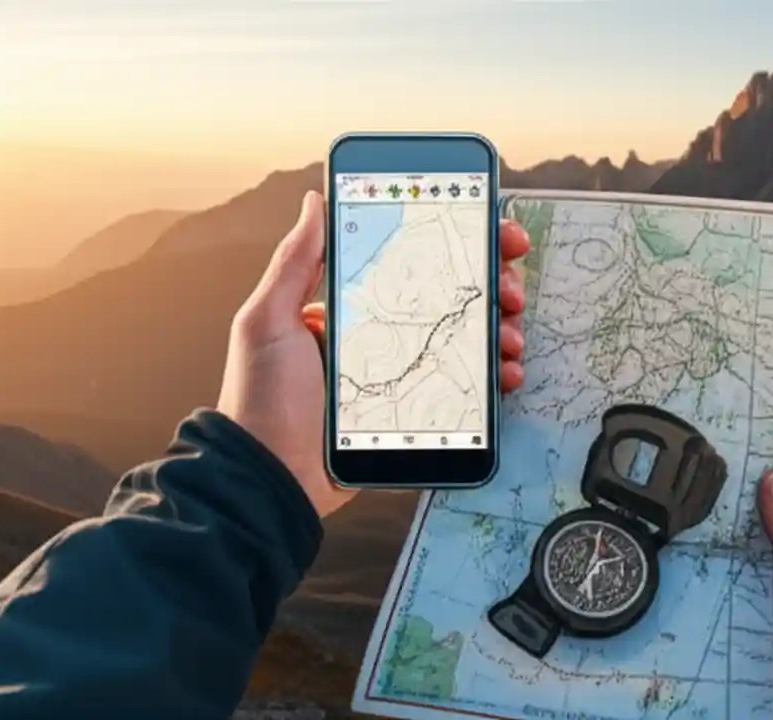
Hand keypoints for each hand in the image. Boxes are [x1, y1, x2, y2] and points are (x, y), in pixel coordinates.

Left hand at [217, 190, 530, 517]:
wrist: (272, 478)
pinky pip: (471, 390)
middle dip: (494, 286)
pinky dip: (497, 377)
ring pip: (471, 341)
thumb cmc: (262, 398)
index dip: (461, 245)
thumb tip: (315, 201)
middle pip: (456, 298)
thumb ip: (295, 261)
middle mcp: (386, 336)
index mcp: (355, 308)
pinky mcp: (423, 414)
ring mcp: (408, 375)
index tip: (495, 234)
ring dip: (502, 330)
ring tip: (508, 335)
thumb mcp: (268, 320)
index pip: (417, 263)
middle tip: (509, 289)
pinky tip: (505, 374)